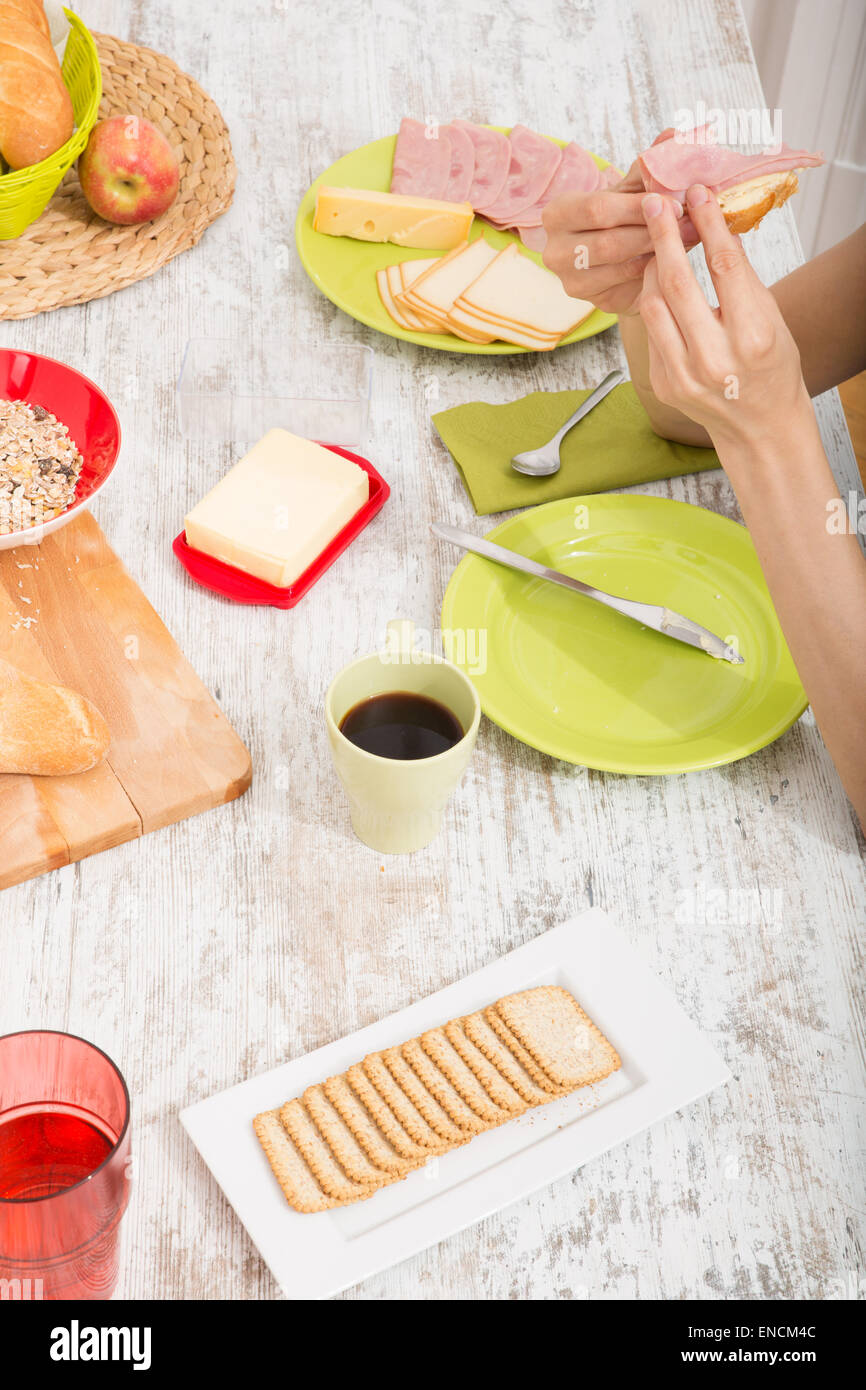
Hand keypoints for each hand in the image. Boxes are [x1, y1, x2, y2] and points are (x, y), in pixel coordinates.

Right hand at [541, 132, 696, 315]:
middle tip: (689, 223)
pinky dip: (655, 272)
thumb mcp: (631, 189)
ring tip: (690, 238)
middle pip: (609, 241)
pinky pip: (630, 286)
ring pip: (621, 266)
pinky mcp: (594, 302)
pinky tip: (674, 259)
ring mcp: (572, 281)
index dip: (638, 206)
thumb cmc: (622, 217)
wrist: (617, 257)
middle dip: (652, 231)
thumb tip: (674, 135)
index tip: (675, 202)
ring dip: (659, 252)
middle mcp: (555, 250)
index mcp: (558, 213)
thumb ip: (649, 165)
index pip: (598, 208)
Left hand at [638, 185, 807, 445]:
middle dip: (664, 235)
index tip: (697, 194)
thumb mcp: (770, 318)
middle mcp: (715, 358)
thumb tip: (714, 228)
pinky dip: (653, 302)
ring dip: (652, 267)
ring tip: (657, 245)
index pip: (724, 266)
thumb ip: (740, 279)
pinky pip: (651, 331)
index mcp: (752, 336)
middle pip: (678, 282)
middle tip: (656, 203)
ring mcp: (684, 374)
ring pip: (653, 305)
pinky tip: (659, 285)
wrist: (760, 426)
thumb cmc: (771, 367)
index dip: (708, 224)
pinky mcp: (664, 383)